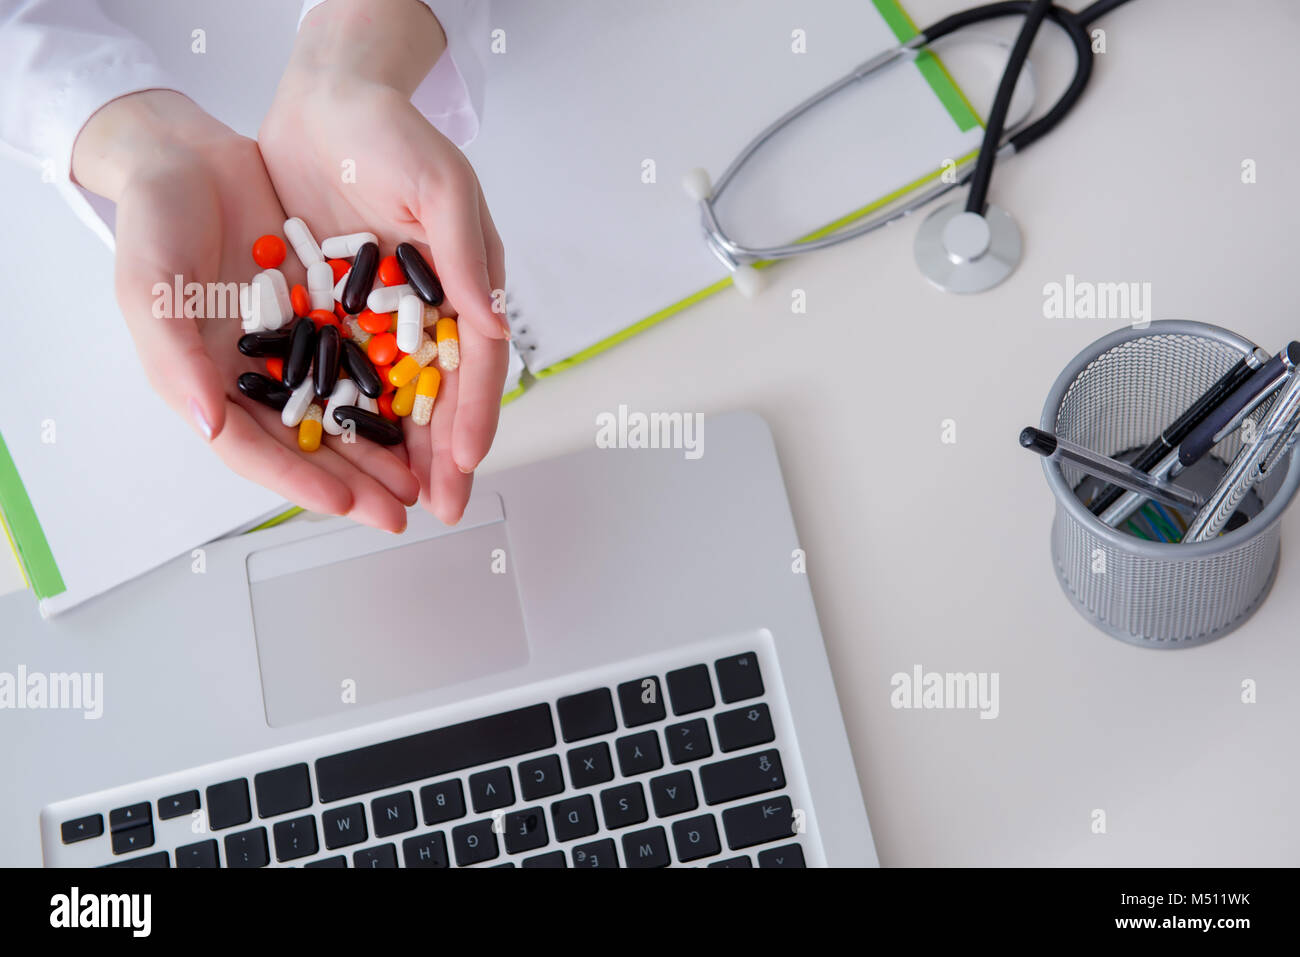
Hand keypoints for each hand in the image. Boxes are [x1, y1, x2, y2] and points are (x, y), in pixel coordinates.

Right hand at [73, 90, 418, 530]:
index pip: (253, 449)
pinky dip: (391, 388)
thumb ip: (174, 357)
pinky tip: (425, 409)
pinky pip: (364, 360)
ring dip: (379, 448)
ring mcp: (294, 347)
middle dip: (354, 483)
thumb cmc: (155, 221)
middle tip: (399, 513)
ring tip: (420, 479)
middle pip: (308, 443)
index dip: (298, 480)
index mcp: (208, 382)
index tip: (343, 502)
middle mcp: (255, 376)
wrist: (187, 158)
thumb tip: (208, 426)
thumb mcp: (152, 285)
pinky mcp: (326, 315)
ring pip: (343, 410)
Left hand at [259, 0, 510, 524]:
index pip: (477, 366)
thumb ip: (466, 256)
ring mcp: (375, 319)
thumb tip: (494, 328)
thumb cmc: (391, 134)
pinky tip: (333, 452)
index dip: (476, 416)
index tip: (468, 461)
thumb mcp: (439, 187)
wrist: (322, 102)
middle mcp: (424, 313)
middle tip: (441, 507)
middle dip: (440, 456)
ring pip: (387, 398)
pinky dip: (337, 414)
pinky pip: (333, 373)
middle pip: (436, 397)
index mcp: (463, 290)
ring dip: (392, 450)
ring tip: (391, 499)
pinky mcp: (328, 313)